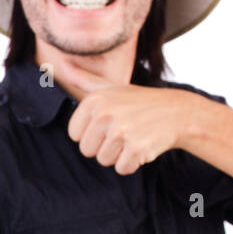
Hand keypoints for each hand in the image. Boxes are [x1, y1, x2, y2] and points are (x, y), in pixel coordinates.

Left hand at [49, 57, 192, 174]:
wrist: (177, 112)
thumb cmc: (138, 102)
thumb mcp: (109, 87)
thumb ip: (82, 80)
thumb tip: (55, 65)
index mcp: (94, 101)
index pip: (74, 135)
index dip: (92, 134)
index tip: (109, 123)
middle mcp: (105, 114)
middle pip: (87, 150)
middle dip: (104, 146)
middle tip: (124, 131)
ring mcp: (121, 131)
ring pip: (104, 161)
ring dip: (119, 155)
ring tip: (134, 137)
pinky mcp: (136, 148)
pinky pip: (122, 169)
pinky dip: (133, 163)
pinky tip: (143, 146)